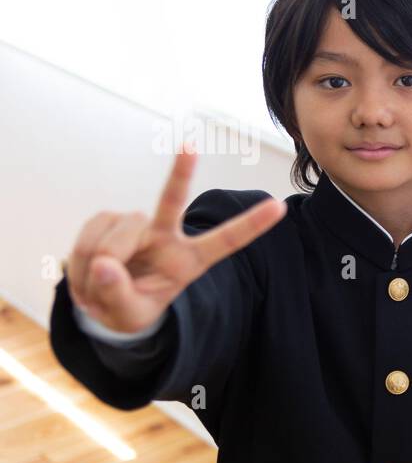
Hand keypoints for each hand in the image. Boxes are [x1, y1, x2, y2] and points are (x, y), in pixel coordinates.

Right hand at [65, 144, 285, 333]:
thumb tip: (104, 265)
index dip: (252, 225)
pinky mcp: (111, 218)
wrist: (101, 301)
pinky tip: (88, 269)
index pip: (227, 240)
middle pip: (172, 202)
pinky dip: (82, 254)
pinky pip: (92, 231)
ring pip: (116, 234)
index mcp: (189, 262)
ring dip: (97, 261)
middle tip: (189, 147)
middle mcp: (167, 236)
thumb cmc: (128, 309)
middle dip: (180, 173)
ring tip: (98, 283)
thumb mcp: (128, 316)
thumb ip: (118, 295)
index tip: (278, 206)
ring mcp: (139, 225)